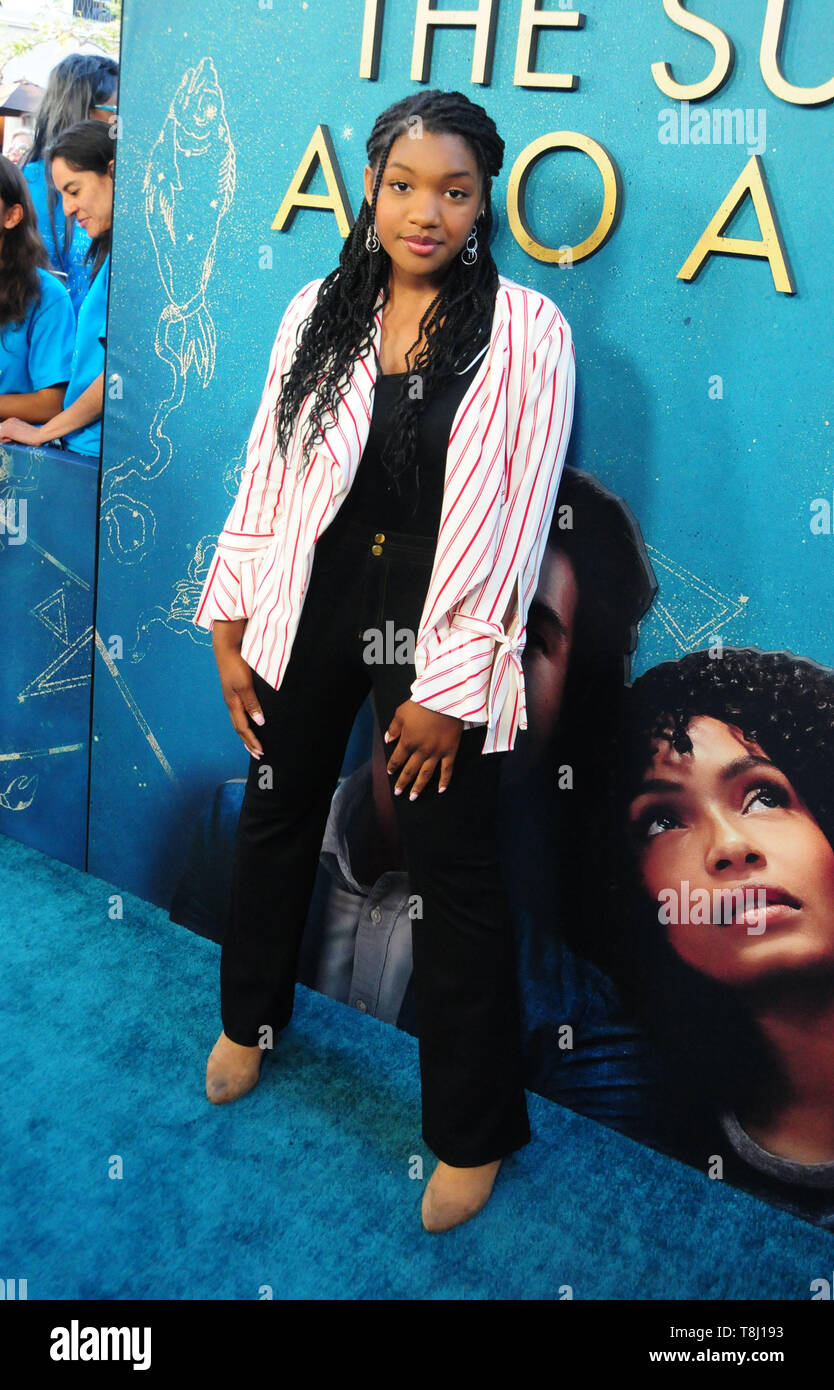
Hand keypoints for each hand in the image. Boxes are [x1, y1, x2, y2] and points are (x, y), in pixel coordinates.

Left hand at [0, 418, 44, 445]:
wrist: (40, 434)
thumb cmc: (35, 437)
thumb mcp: (22, 433)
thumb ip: (15, 433)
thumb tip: (7, 438)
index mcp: (13, 420)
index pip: (2, 428)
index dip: (4, 435)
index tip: (10, 439)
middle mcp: (9, 420)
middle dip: (2, 436)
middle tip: (10, 440)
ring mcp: (9, 425)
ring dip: (3, 439)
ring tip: (11, 440)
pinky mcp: (9, 430)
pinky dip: (3, 441)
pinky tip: (11, 440)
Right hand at [212, 621, 264, 757]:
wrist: (227, 647)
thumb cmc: (235, 665)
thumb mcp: (245, 685)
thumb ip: (251, 704)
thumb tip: (259, 723)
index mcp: (233, 703)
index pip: (242, 728)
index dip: (251, 741)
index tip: (261, 751)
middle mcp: (231, 702)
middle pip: (239, 728)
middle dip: (248, 742)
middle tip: (258, 754)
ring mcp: (231, 696)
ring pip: (238, 720)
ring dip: (246, 734)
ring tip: (252, 743)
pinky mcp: (234, 689)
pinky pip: (239, 711)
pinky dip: (245, 721)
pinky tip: (250, 720)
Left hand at [384, 700, 462, 798]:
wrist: (445, 700)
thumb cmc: (422, 704)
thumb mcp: (401, 713)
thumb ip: (394, 728)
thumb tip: (387, 739)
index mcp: (408, 741)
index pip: (397, 759)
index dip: (392, 767)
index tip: (390, 773)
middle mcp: (421, 751)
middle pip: (410, 770)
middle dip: (403, 782)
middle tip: (398, 793)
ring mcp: (436, 753)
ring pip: (426, 774)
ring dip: (418, 787)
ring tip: (413, 797)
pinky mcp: (450, 751)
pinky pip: (447, 769)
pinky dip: (445, 780)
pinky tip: (441, 790)